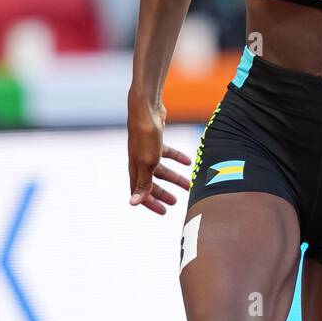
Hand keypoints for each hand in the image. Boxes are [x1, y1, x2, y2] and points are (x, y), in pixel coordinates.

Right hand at [127, 96, 191, 214]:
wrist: (146, 108)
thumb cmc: (146, 137)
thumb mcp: (148, 163)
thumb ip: (143, 184)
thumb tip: (132, 204)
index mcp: (135, 169)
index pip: (140, 192)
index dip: (151, 203)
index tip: (164, 212)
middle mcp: (139, 161)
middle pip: (151, 182)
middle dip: (162, 194)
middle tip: (175, 203)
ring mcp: (147, 150)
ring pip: (161, 169)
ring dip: (175, 178)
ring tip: (189, 185)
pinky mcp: (156, 140)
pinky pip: (167, 153)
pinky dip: (178, 158)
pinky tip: (188, 162)